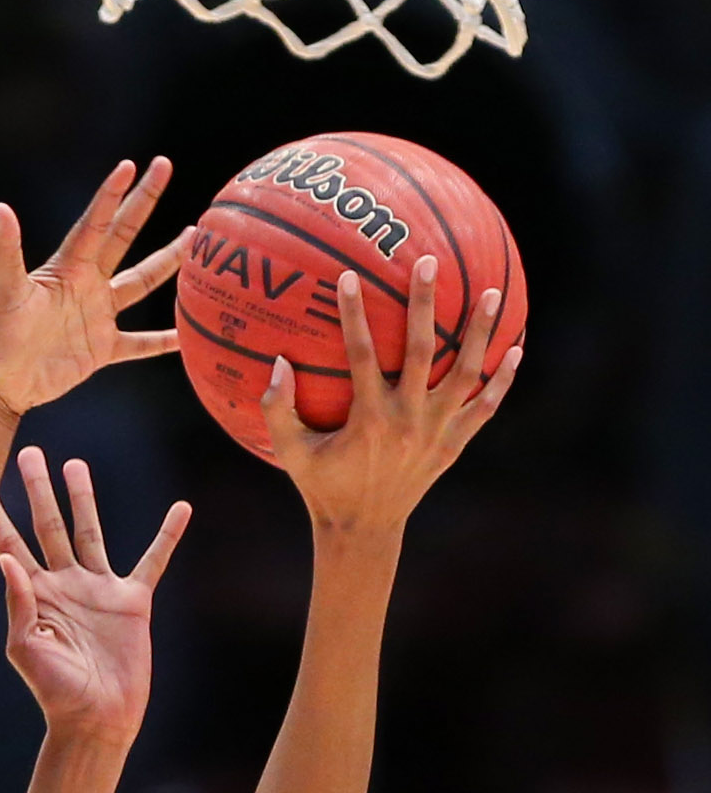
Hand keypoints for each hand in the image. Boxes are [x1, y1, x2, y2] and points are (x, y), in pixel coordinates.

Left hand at [0, 161, 190, 420]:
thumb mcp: (4, 290)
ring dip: (167, 262)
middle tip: (165, 166)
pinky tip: (188, 334)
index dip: (112, 194)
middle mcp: (86, 284)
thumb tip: (1, 209)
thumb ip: (6, 252)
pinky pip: (139, 343)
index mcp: (67, 267)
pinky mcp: (101, 350)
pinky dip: (163, 341)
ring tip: (193, 239)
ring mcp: (97, 315)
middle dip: (144, 202)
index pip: (95, 223)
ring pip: (141, 283)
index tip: (132, 164)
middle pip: (123, 237)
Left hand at [0, 445, 190, 747]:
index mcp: (34, 594)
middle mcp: (64, 584)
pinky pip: (153, 560)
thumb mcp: (26, 648)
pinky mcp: (132, 602)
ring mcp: (98, 590)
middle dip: (38, 491)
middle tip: (29, 454)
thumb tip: (8, 560)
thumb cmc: (54, 690)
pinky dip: (167, 535)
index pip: (10, 545)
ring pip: (90, 532)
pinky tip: (180, 509)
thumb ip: (18, 603)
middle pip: (49, 525)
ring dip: (83, 498)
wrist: (96, 717)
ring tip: (75, 465)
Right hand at [266, 258, 520, 537]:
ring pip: (465, 374)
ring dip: (480, 334)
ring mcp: (436, 433)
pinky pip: (484, 409)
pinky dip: (502, 382)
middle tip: (429, 262)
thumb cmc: (322, 486)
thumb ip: (278, 410)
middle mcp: (408, 421)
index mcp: (369, 419)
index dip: (354, 315)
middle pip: (420, 351)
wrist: (363, 530)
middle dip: (424, 304)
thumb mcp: (292, 452)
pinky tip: (515, 351)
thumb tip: (277, 364)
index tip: (350, 277)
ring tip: (492, 293)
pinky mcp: (453, 445)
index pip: (360, 355)